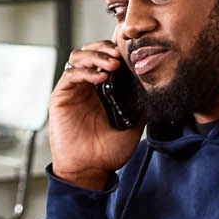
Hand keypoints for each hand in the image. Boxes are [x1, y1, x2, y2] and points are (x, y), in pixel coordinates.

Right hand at [49, 41, 145, 189]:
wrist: (90, 170)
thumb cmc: (108, 151)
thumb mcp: (134, 124)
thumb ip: (141, 105)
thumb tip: (158, 88)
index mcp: (102, 89)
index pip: (105, 58)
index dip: (115, 51)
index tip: (130, 55)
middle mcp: (86, 86)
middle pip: (89, 51)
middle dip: (104, 48)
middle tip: (119, 56)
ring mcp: (73, 90)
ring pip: (78, 57)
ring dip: (95, 56)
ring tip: (111, 64)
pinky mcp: (60, 97)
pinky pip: (70, 75)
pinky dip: (85, 72)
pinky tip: (100, 78)